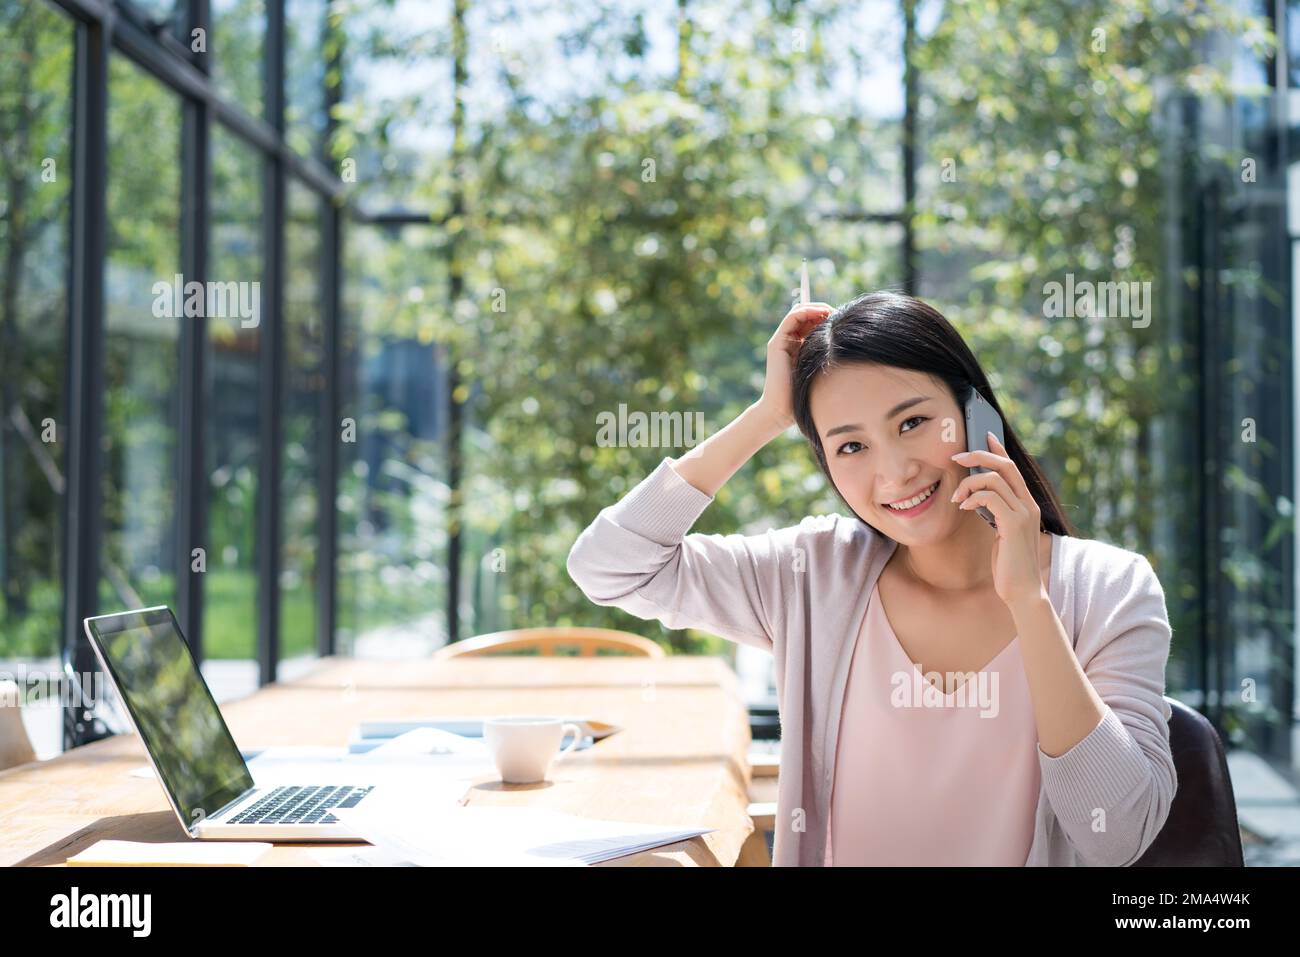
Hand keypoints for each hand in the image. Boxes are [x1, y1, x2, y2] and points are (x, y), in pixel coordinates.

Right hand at [756, 301, 833, 430]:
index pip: (811, 323)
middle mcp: (788, 342)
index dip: (827, 318)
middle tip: (840, 313)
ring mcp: (781, 342)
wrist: (782, 411)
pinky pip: (792, 318)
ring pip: (798, 313)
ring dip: (816, 308)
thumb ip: (828, 358)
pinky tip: (822, 314)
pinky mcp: (777, 343)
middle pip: (805, 315)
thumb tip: (850, 347)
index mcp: (798, 348)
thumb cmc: (804, 397)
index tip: (844, 319)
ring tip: (832, 311)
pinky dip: (806, 311)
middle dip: (823, 311)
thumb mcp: (821, 372)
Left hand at [949, 432, 1044, 607]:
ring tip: (956, 497)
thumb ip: (996, 513)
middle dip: (979, 456)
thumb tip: (978, 497)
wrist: (1023, 590)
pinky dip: (973, 497)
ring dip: (968, 483)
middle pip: (1005, 466)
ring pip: (994, 479)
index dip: (998, 449)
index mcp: (1026, 504)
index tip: (984, 434)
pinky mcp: (1014, 524)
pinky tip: (963, 507)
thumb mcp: (1001, 532)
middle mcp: (1028, 504)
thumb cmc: (1009, 563)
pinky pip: (990, 497)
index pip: (1013, 468)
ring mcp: (1024, 513)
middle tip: (956, 456)